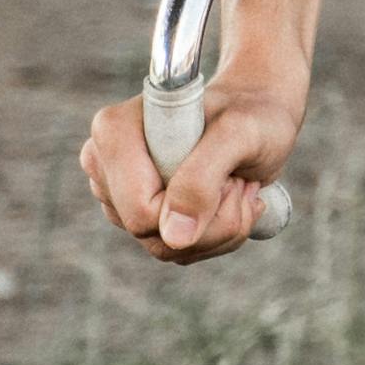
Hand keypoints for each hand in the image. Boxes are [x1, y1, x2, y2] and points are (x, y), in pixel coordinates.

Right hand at [80, 67, 302, 259]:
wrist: (257, 117)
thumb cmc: (250, 115)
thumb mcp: (238, 135)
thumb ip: (202, 179)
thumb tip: (174, 237)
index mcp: (115, 133)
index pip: (140, 211)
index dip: (191, 208)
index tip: (223, 173)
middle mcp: (106, 165)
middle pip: (153, 235)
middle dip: (211, 219)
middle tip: (236, 178)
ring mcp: (119, 194)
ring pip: (168, 247)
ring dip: (219, 226)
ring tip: (235, 184)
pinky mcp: (140, 216)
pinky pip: (177, 250)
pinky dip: (215, 233)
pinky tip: (226, 199)